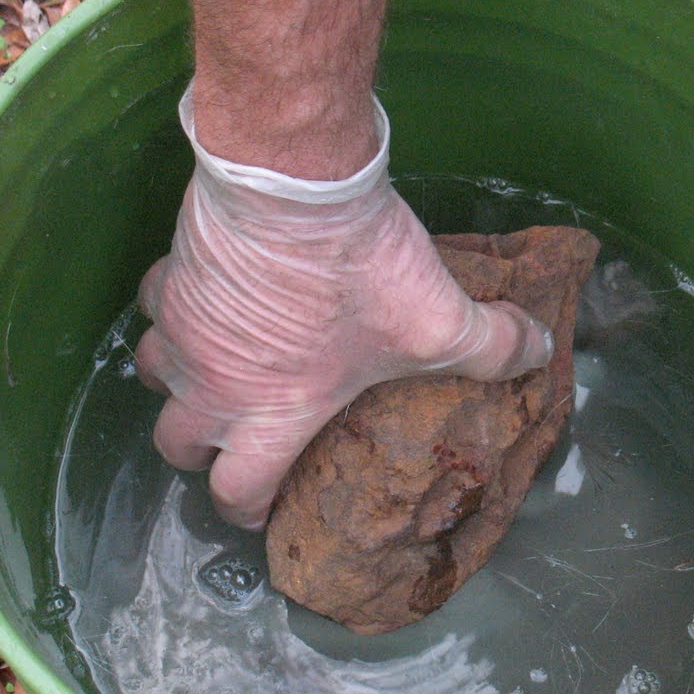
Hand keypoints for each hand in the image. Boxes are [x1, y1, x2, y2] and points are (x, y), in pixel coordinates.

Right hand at [135, 87, 554, 529]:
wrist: (295, 185)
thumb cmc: (359, 271)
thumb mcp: (439, 321)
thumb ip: (493, 347)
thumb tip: (541, 353)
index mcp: (273, 414)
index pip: (237, 489)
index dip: (246, 508)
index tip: (261, 505)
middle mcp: (214, 383)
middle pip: (175, 444)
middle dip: (198, 450)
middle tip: (229, 436)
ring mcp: (184, 329)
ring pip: (152, 374)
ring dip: (176, 380)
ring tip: (209, 369)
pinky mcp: (173, 274)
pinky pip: (154, 305)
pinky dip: (170, 308)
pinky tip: (201, 295)